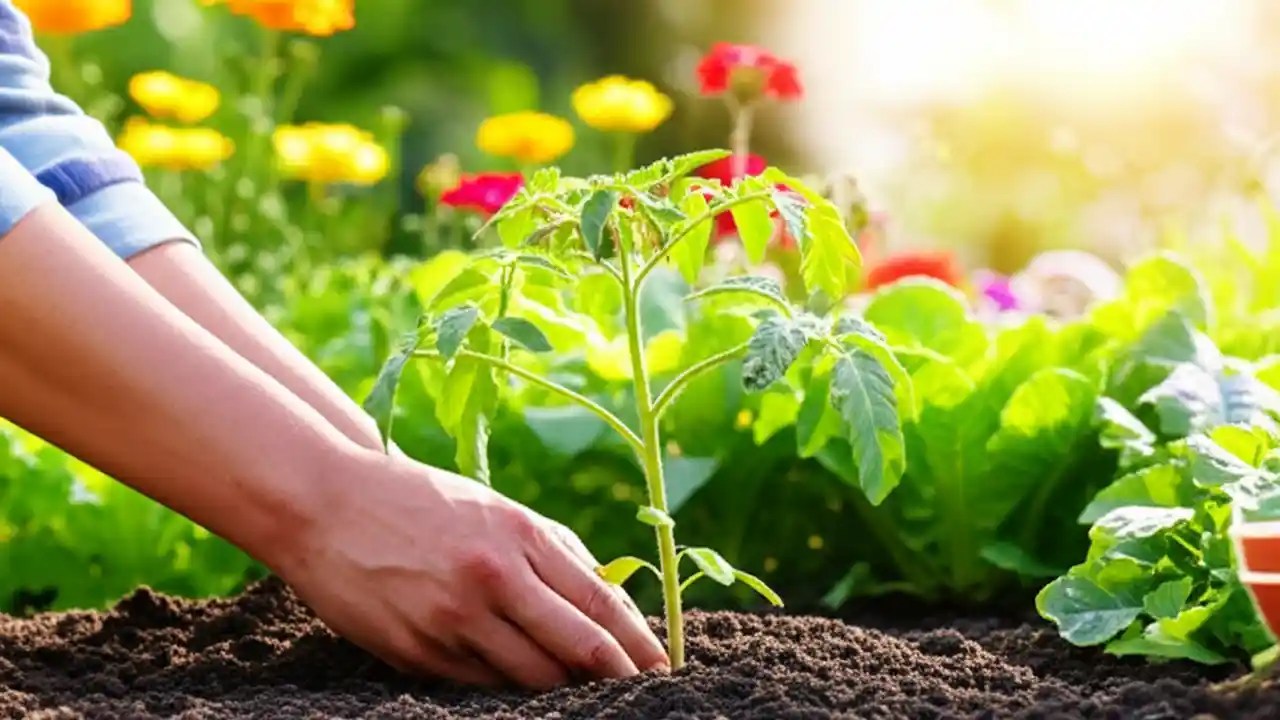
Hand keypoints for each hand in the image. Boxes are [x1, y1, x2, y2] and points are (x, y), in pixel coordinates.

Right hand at [273, 450, 669, 688]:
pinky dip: (509, 690)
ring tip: (586, 696)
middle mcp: (493, 576)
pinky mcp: (418, 652)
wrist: (327, 503)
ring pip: (533, 678)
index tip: (665, 666)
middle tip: (644, 695)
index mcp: (520, 534)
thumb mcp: (495, 510)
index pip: (601, 603)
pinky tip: (524, 693)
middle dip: (618, 678)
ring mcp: (454, 619)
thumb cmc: (422, 503)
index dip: (640, 644)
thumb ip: (552, 552)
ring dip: (565, 692)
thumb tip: (609, 599)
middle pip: (579, 648)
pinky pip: (482, 685)